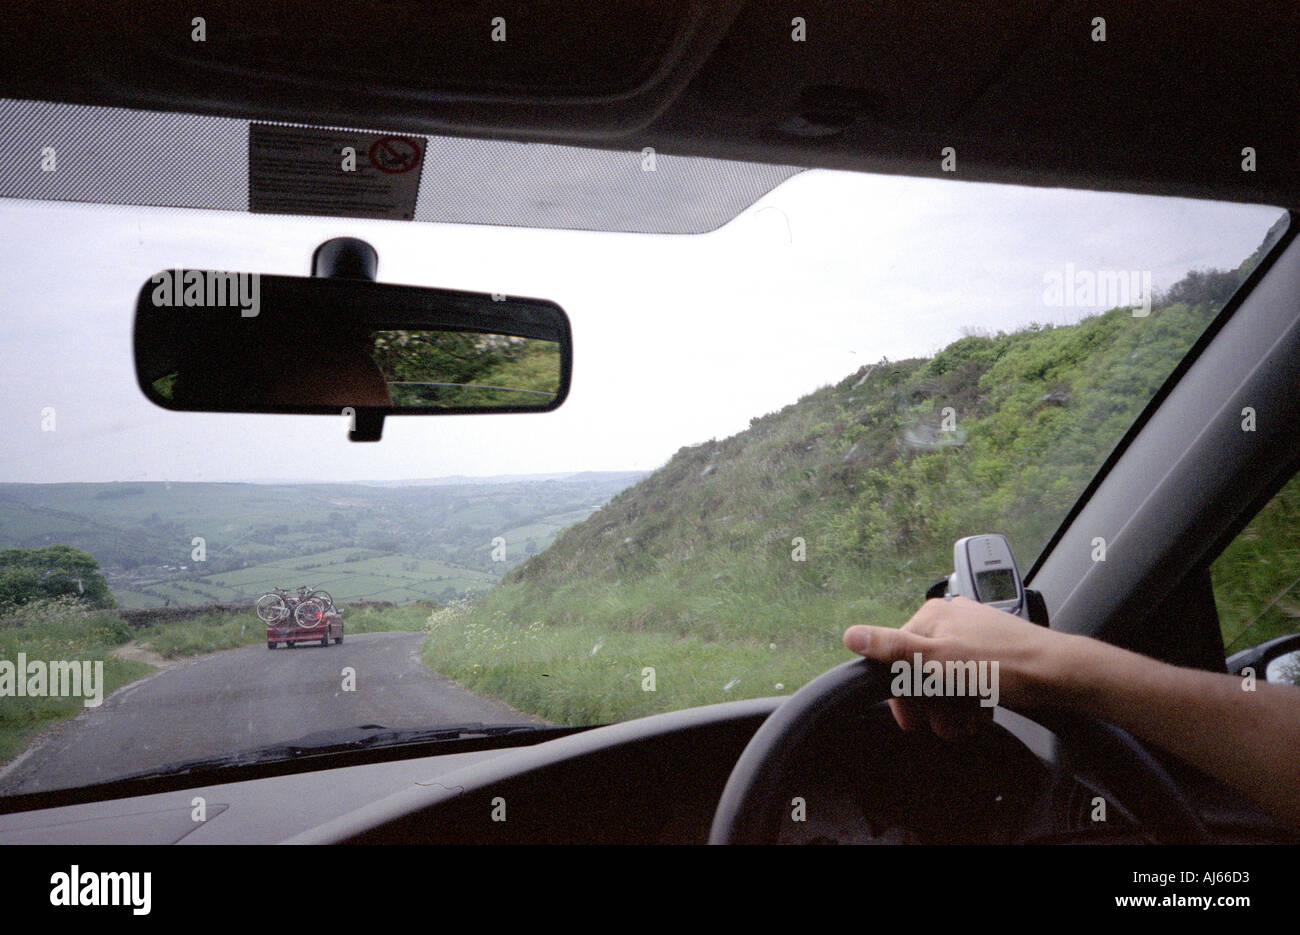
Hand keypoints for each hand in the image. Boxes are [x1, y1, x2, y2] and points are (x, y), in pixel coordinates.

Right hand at [843, 597, 1085, 737]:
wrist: (1060, 674)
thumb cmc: (1002, 665)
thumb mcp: (938, 659)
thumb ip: (893, 648)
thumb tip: (851, 635)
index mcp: (933, 616)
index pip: (898, 658)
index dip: (903, 694)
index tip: (911, 721)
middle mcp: (952, 619)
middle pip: (924, 669)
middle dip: (932, 703)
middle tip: (946, 727)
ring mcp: (975, 634)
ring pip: (948, 677)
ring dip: (952, 706)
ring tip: (966, 723)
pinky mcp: (995, 650)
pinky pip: (971, 677)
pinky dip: (972, 698)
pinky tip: (981, 713)